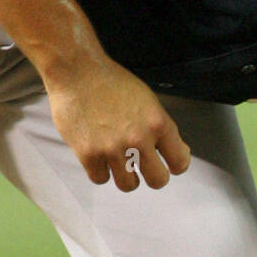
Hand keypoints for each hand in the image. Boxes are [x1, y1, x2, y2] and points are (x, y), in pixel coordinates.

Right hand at [49, 57, 191, 191]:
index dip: (175, 164)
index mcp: (158, 123)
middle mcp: (138, 139)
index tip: (169, 164)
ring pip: (129, 185)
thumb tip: (172, 150)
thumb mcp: (147, 100)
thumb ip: (159, 127)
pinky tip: (99, 157)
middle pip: (158, 180)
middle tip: (145, 169)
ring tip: (120, 163)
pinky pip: (101, 178)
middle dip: (153, 177)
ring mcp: (113, 149)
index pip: (179, 161)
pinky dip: (100, 171)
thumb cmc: (110, 82)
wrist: (77, 70)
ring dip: (126, 176)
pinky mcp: (89, 155)